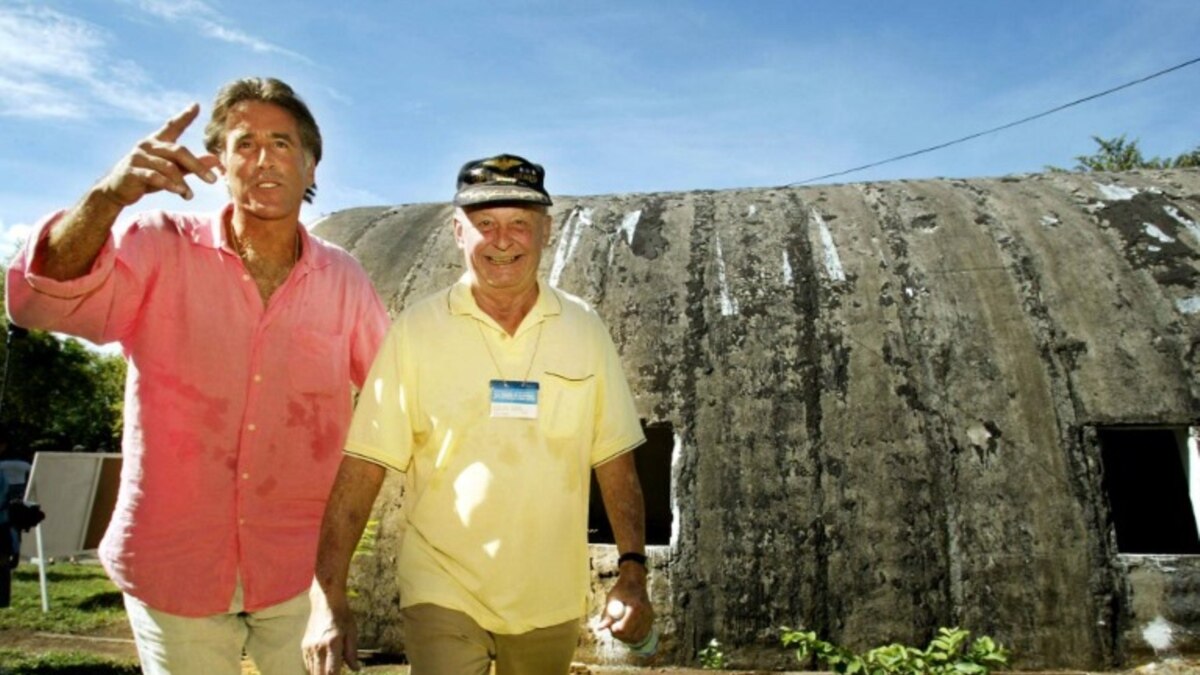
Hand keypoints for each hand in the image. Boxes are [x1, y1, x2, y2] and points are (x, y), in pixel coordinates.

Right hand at [96, 104, 219, 206]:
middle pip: (178, 151)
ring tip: (190, 196)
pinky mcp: (132, 171)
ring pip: (168, 166)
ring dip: (182, 182)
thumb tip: (215, 159)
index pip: (173, 125)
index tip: (196, 105)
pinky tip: (179, 192)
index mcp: (158, 141)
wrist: (118, 190)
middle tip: (213, 180)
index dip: (184, 116)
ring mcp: (138, 157)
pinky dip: (168, 184)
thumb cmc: (148, 178)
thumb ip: (192, 165)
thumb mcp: (172, 171)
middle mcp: (148, 145)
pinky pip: (154, 176)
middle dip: (197, 166)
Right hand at [302, 597, 359, 673]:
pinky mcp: (304, 646)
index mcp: (332, 644)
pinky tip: (322, 669)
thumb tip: (355, 669)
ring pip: (312, 671)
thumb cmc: (342, 616)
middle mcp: (318, 648)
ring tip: (331, 672)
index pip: (331, 671)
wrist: (326, 603)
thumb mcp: (352, 633)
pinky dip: (314, 670)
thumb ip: (352, 653)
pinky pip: (307, 664)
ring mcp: (309, 647)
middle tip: (336, 674)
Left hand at [597, 567, 652, 643]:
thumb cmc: (621, 589)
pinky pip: (642, 634)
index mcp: (635, 607)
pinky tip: (629, 627)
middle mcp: (645, 614)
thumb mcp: (612, 599)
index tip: (611, 627)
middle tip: (613, 629)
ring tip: (620, 625)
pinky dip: (634, 634)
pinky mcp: (651, 620)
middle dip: (620, 636)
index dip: (615, 630)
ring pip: (637, 637)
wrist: (635, 581)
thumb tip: (599, 628)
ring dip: (627, 636)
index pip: (624, 628)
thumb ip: (607, 615)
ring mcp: (649, 617)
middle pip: (631, 635)